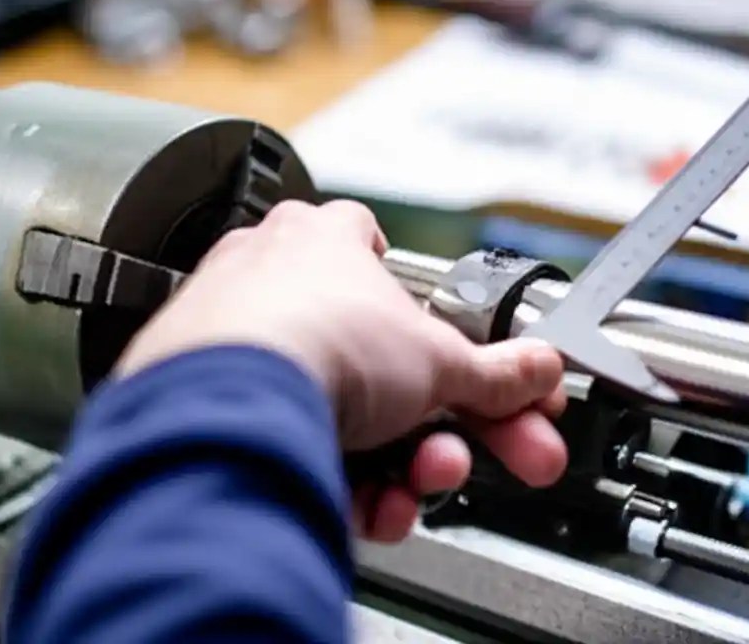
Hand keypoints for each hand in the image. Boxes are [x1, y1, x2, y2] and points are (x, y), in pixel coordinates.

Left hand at [116, 200, 568, 542]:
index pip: (384, 262)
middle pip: (374, 365)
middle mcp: (271, 281)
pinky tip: (365, 506)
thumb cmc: (313, 341)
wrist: (227, 404)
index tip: (460, 365)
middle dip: (435, 423)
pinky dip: (333, 479)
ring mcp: (236, 343)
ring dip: (392, 463)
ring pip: (335, 414)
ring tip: (414, 489)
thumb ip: (496, 372)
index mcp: (324, 241)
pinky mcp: (210, 406)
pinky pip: (289, 445)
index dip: (426, 315)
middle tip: (469, 455)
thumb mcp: (439, 361)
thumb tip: (538, 369)